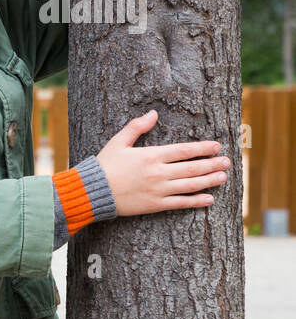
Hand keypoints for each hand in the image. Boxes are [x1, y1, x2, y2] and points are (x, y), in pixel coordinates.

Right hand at [96, 110, 229, 216]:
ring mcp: (158, 190)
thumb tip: (153, 114)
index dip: (202, 148)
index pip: (184, 150)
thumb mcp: (118, 142)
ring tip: (223, 177)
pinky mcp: (155, 205)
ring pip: (191, 185)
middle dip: (212, 164)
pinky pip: (180, 203)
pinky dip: (196, 201)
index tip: (216, 146)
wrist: (92, 191)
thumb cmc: (104, 165)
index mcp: (151, 156)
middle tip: (227, 162)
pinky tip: (209, 199)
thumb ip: (136, 127)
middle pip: (192, 168)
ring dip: (209, 180)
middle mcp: (159, 173)